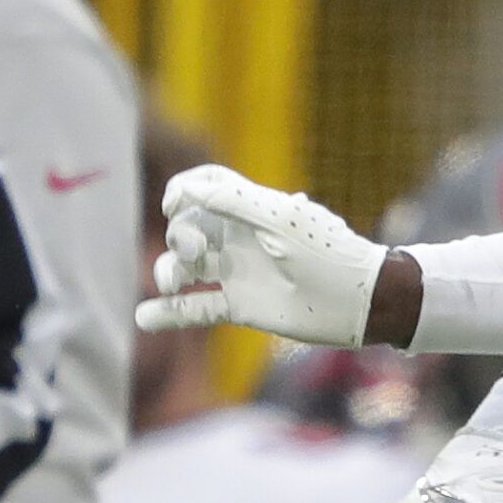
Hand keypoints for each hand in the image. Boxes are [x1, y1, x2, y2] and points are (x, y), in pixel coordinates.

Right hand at [140, 166, 388, 345]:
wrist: (358, 301)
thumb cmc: (327, 253)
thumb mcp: (281, 223)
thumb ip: (235, 203)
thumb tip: (188, 189)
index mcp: (254, 210)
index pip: (208, 185)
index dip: (183, 189)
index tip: (173, 205)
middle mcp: (241, 238)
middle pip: (188, 227)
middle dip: (178, 235)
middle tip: (193, 252)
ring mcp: (238, 272)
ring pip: (184, 268)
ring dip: (167, 273)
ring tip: (171, 285)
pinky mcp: (239, 306)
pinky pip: (194, 308)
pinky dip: (168, 312)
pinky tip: (144, 316)